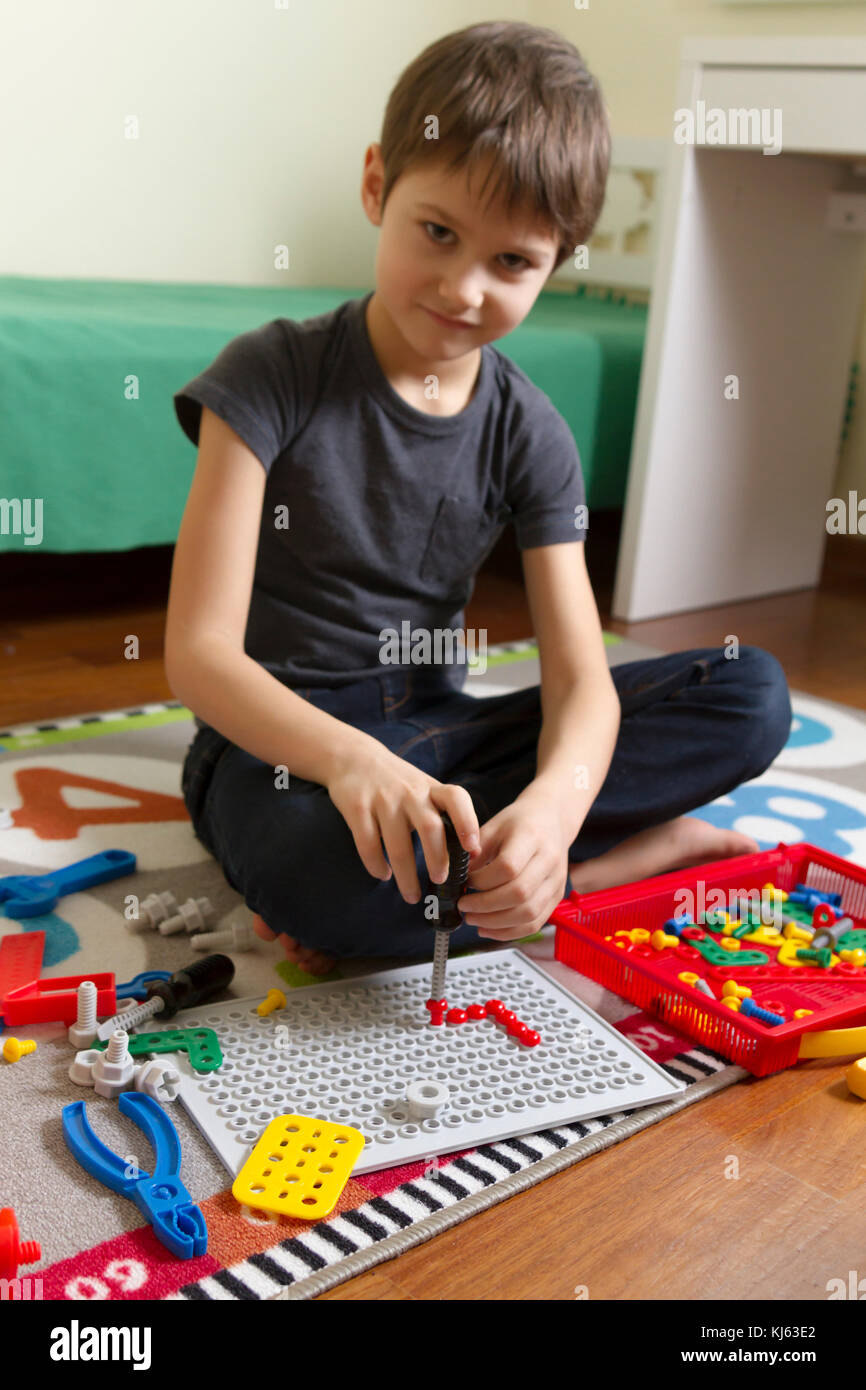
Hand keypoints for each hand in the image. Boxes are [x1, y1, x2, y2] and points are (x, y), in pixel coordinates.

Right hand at [326, 740, 480, 904]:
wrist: (355, 758)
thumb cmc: (399, 783)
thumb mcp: (426, 790)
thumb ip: (446, 815)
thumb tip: (472, 855)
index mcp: (431, 788)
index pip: (457, 799)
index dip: (468, 822)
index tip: (473, 848)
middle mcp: (410, 792)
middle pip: (430, 828)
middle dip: (437, 859)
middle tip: (439, 880)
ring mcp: (383, 800)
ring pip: (398, 845)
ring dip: (406, 876)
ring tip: (412, 895)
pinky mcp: (358, 808)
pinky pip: (369, 845)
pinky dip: (377, 865)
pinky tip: (383, 875)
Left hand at [457, 787, 573, 940]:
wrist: (552, 820)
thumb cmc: (520, 822)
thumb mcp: (494, 826)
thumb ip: (476, 850)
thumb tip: (456, 875)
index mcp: (531, 838)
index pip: (508, 867)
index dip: (483, 880)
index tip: (466, 882)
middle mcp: (549, 861)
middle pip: (519, 894)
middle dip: (486, 906)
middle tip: (464, 906)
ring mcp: (556, 881)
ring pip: (528, 914)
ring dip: (496, 923)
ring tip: (473, 919)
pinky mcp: (556, 897)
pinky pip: (534, 923)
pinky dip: (510, 931)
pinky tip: (489, 928)